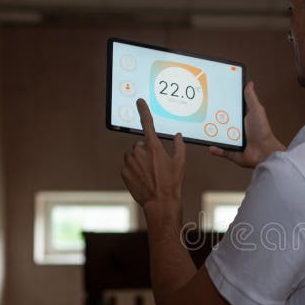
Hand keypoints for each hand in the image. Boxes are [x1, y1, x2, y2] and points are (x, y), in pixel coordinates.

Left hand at [121, 99, 185, 214]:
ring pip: (132, 155)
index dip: (143, 111)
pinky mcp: (124, 171)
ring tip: (149, 174)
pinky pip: (128, 166)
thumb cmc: (172, 182)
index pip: (147, 124)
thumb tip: (178, 135)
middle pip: (140, 145)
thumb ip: (179, 146)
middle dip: (146, 152)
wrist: (160, 202)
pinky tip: (143, 179)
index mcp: (154, 147)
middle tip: (156, 165)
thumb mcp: (180, 163)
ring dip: (138, 161)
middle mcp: (139, 151)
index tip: (139, 102)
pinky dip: (133, 170)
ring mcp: (130, 162)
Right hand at [208, 81, 284, 167]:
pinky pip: (222, 151)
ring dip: (212, 134)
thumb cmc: (262, 130)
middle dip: (213, 119)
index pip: (230, 110)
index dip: (222, 105)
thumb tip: (249, 83)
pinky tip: (210, 146)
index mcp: (243, 119)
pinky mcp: (233, 152)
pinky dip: (216, 149)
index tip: (212, 99)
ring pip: (220, 136)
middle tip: (202, 113)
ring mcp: (235, 142)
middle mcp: (238, 130)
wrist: (264, 152)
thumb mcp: (256, 110)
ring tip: (203, 129)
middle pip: (222, 123)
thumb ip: (251, 98)